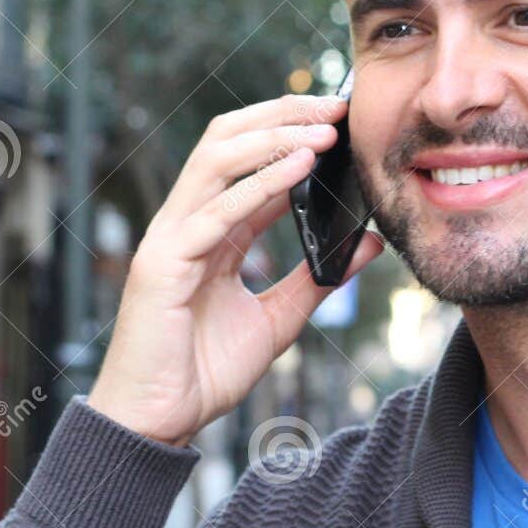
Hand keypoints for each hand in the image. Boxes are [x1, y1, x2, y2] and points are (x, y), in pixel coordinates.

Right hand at [87, 93, 383, 445]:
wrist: (159, 422)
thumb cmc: (203, 373)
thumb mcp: (278, 320)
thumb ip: (318, 279)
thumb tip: (368, 242)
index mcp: (210, 231)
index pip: (248, 160)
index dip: (292, 131)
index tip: (341, 117)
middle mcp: (186, 223)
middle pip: (227, 140)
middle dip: (282, 114)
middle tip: (336, 105)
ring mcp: (170, 239)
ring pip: (216, 160)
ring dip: (274, 137)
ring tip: (325, 129)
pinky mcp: (163, 265)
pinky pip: (215, 213)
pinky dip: (259, 186)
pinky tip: (299, 167)